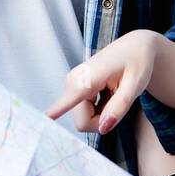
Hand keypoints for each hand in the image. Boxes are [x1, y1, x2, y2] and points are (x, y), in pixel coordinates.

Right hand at [45, 30, 159, 134]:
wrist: (135, 46)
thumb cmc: (138, 62)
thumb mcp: (136, 84)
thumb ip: (119, 106)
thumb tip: (103, 129)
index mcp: (87, 78)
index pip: (66, 102)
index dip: (53, 114)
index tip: (36, 124)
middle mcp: (73, 81)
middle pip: (82, 122)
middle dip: (103, 121)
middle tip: (119, 102)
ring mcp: (72, 85)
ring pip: (83, 120)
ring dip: (102, 114)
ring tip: (114, 94)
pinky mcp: (73, 89)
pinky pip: (84, 113)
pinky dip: (99, 109)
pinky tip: (108, 93)